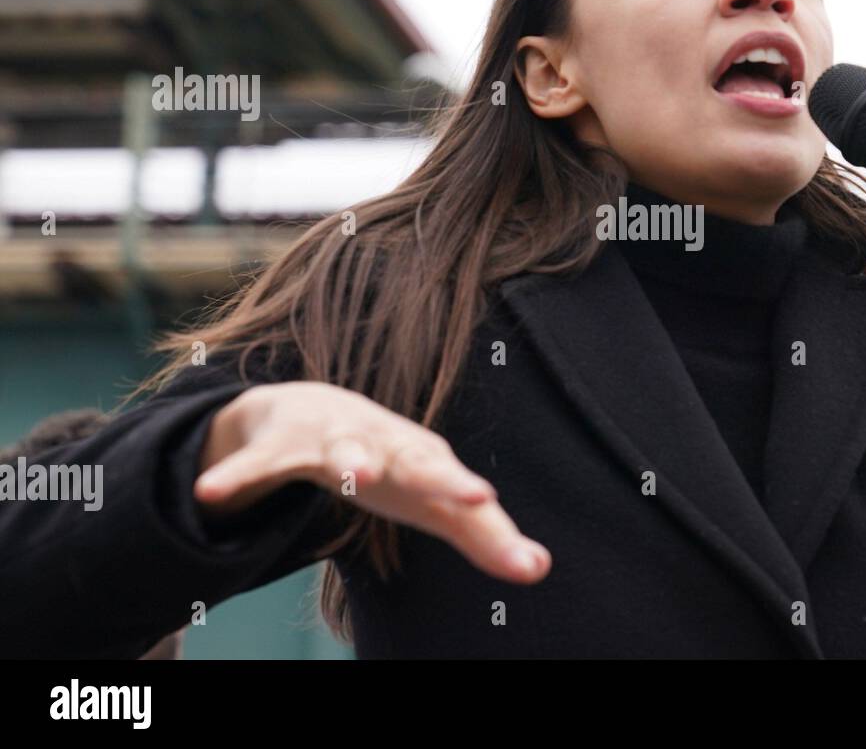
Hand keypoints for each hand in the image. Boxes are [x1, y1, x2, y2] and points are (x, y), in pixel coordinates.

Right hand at [193, 381, 551, 583]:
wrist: (312, 408)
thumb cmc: (390, 464)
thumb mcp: (433, 502)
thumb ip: (484, 537)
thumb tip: (541, 571)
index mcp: (423, 459)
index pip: (455, 484)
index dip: (473, 497)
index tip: (496, 508)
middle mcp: (385, 442)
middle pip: (418, 460)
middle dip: (443, 476)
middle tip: (476, 496)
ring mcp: (333, 437)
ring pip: (342, 449)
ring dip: (351, 459)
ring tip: (357, 475)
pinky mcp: (279, 443)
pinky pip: (257, 465)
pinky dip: (236, 477)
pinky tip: (210, 494)